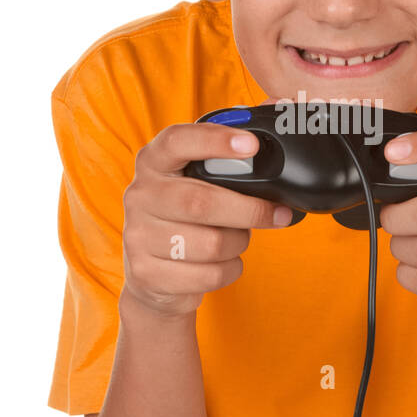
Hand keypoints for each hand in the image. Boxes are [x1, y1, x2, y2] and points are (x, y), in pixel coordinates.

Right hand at [121, 121, 291, 317]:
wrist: (152, 277)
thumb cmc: (184, 220)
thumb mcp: (193, 185)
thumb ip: (223, 167)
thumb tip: (271, 145)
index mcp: (152, 163)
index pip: (177, 141)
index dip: (214, 140)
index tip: (251, 144)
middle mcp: (140, 195)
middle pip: (201, 202)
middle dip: (249, 210)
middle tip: (277, 213)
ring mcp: (138, 236)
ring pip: (212, 243)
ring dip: (239, 243)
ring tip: (237, 240)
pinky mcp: (147, 272)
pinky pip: (209, 274)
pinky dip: (230, 269)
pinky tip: (223, 263)